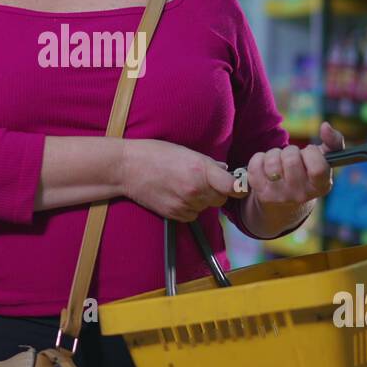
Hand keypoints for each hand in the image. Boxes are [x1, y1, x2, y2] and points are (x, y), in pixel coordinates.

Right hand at [121, 139, 239, 221]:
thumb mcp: (185, 151)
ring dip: (201, 200)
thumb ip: (208, 164)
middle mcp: (196, 189)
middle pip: (221, 199)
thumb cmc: (155, 153)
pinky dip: (189, 208)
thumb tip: (225, 172)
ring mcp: (184, 203)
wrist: (127, 168)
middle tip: (203, 181)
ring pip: (206, 208)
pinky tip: (177, 195)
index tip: (238, 185)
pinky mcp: (174, 214)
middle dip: (216, 192)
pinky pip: (192, 215)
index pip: (233, 187)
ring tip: (184, 186)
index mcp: (201, 170)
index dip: (238, 187)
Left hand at [243, 122, 346, 235]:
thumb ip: (333, 141)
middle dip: (290, 151)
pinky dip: (259, 159)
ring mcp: (280, 195)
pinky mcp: (261, 193)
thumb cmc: (308, 172)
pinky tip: (266, 165)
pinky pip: (255, 166)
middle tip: (291, 156)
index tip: (309, 152)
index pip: (318, 167)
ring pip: (272, 162)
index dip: (312, 153)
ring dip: (274, 154)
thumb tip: (325, 126)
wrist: (287, 201)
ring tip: (279, 160)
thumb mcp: (324, 159)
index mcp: (321, 186)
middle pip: (291, 161)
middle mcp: (301, 194)